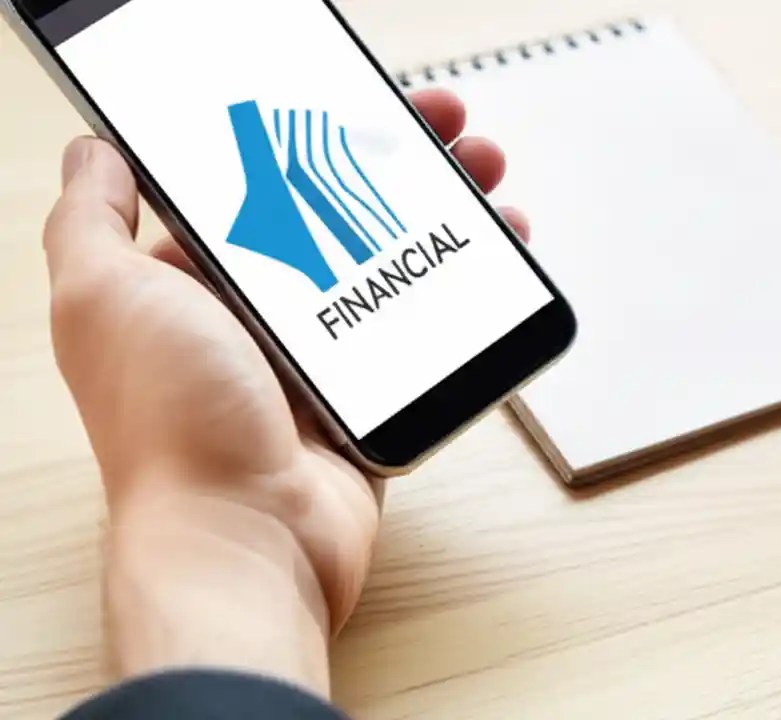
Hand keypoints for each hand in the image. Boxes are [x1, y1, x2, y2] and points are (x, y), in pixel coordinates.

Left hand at [45, 89, 527, 695]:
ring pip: (391, 269)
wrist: (250, 535)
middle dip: (402, 170)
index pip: (266, 185)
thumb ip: (91, 220)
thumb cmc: (176, 426)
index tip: (371, 112)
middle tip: (454, 141)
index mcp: (192, 284)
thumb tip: (94, 155)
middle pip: (343, 217)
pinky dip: (461, 295)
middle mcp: (253, 319)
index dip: (321, 137)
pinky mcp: (368, 400)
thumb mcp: (104, 296)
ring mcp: (316, 363)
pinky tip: (494, 267)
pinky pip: (421, 333)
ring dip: (445, 221)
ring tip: (490, 191)